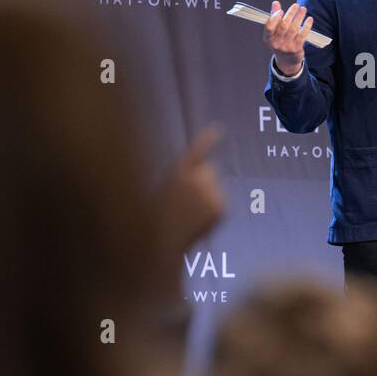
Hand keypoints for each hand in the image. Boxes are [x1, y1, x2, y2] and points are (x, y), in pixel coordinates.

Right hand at [157, 124, 225, 253]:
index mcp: (177, 172)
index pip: (196, 151)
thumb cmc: (155, 220)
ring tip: (188, 216)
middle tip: (186, 202)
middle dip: (203, 181)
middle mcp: (197, 179)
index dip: (207, 139)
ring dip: (207, 198)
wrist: (160, 246)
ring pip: (215, 189)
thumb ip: (182, 180)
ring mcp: (211, 194)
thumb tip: (206, 173)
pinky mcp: (221, 208)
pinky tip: (198, 224)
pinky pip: (220, 204)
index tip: (219, 129)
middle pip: (211, 171)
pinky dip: (213, 212)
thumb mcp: (162, 192)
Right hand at [264, 0, 312, 76]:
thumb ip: (274, 17)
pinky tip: (309, 19)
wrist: (287, 61)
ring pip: (294, 29)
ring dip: (299, 17)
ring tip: (303, 9)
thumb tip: (275, 3)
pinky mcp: (297, 48)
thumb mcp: (274, 32)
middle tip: (296, 5)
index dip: (274, 18)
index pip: (269, 27)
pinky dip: (306, 26)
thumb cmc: (280, 41)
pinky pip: (302, 35)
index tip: (280, 10)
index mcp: (268, 38)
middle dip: (290, 14)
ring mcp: (287, 47)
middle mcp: (276, 43)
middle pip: (283, 26)